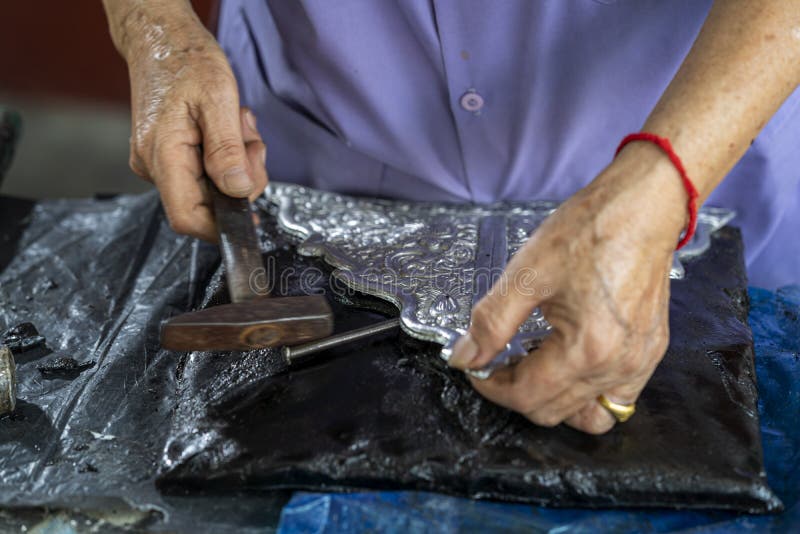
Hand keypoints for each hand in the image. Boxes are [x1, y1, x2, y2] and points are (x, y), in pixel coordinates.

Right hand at [109, 2, 267, 240]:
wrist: (162, 38)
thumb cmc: (185, 60)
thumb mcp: (217, 100)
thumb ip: (227, 151)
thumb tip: (238, 190)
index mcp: (162, 155)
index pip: (187, 217)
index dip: (221, 226)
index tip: (249, 217)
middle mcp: (154, 165)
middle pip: (207, 203)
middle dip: (241, 180)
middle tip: (250, 144)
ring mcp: (161, 161)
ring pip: (212, 186)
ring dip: (238, 162)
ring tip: (239, 126)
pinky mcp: (171, 156)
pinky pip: (207, 171)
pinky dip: (227, 154)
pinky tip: (229, 127)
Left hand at [448, 144, 687, 433]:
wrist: (643, 207)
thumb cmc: (590, 232)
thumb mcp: (527, 272)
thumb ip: (491, 322)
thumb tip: (464, 358)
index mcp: (586, 350)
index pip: (526, 396)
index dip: (490, 386)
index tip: (474, 365)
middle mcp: (618, 368)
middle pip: (552, 412)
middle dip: (514, 391)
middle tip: (496, 360)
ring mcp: (640, 364)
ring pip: (585, 415)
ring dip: (550, 399)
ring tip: (532, 364)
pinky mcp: (650, 353)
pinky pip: (615, 399)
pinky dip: (585, 394)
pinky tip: (567, 362)